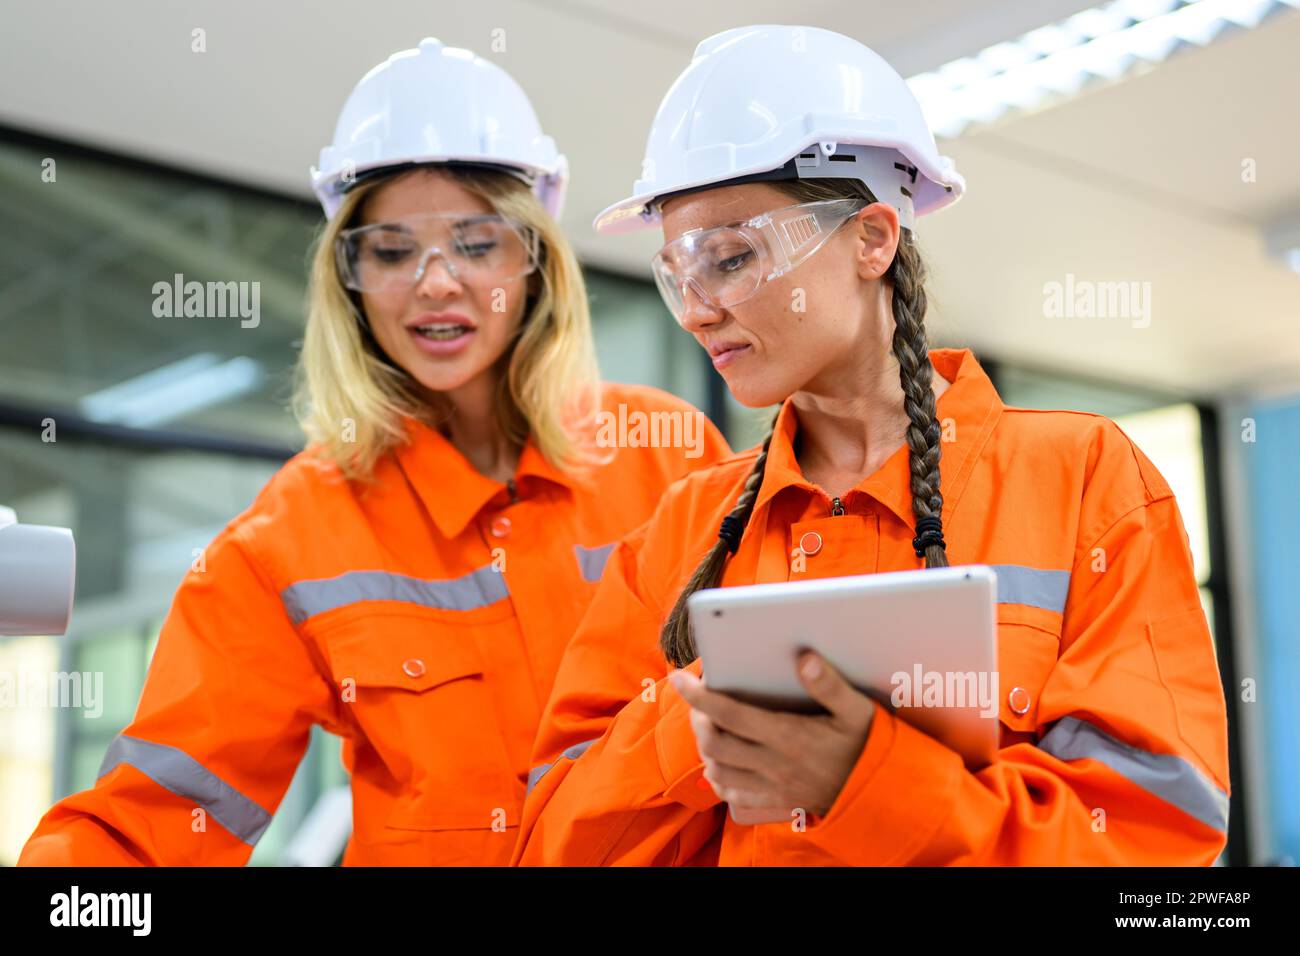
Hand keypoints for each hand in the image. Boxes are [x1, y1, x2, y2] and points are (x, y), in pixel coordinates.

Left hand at [669, 651, 875, 825]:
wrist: (880, 793)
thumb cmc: (867, 745)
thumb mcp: (857, 710)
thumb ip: (830, 684)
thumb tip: (805, 658)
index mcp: (787, 736)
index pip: (729, 714)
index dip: (699, 696)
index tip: (679, 678)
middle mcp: (773, 763)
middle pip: (714, 742)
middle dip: (697, 718)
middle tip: (700, 699)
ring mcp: (772, 785)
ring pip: (718, 768)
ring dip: (705, 745)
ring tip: (708, 723)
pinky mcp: (775, 800)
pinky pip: (733, 793)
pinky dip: (718, 776)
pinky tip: (722, 759)